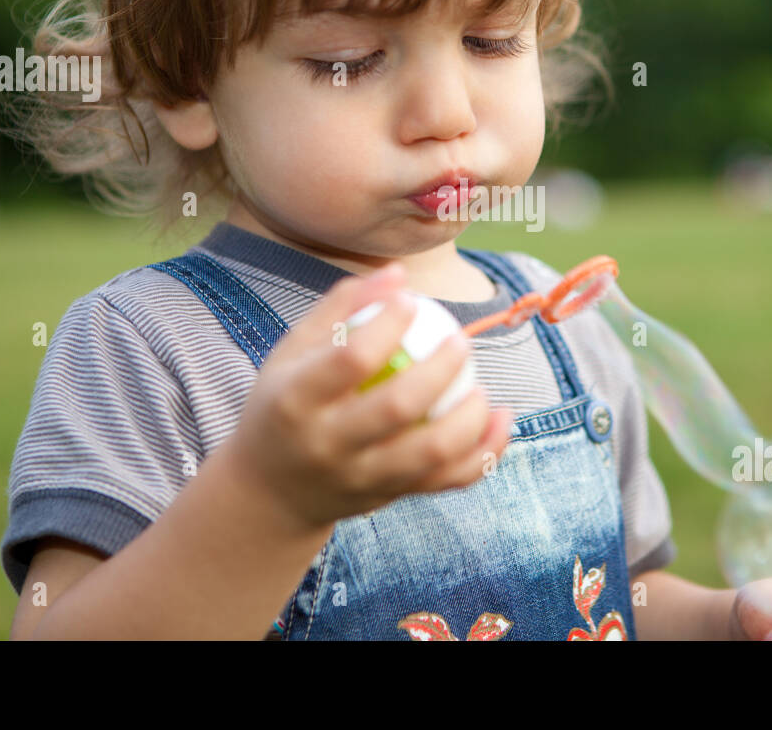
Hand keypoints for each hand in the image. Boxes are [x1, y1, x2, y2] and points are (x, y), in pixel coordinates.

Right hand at [227, 262, 512, 531]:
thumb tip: (398, 273)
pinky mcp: (390, 498)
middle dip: (439, 370)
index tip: (411, 301)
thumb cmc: (285, 404)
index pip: (350, 360)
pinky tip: (501, 420)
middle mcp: (328, 444)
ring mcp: (361, 477)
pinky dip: (484, 453)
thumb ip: (341, 307)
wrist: (270, 492)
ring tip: (482, 387)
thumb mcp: (294, 352)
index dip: (387, 324)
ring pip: (430, 454)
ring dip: (470, 418)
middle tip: (461, 341)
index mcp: (296, 401)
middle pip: (396, 407)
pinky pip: (447, 480)